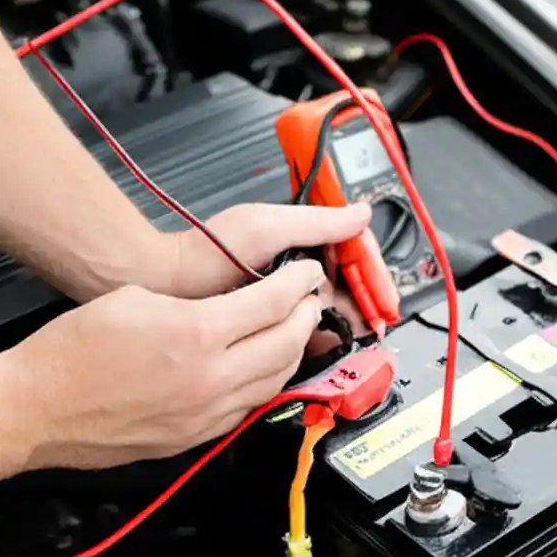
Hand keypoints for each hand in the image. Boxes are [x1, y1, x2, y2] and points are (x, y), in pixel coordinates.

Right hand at [0, 260, 325, 472]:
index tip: (305, 272)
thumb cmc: (70, 353)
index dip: (297, 283)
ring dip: (291, 352)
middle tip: (308, 298)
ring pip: (273, 382)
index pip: (273, 303)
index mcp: (195, 333)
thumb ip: (189, 301)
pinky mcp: (192, 438)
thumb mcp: (134, 298)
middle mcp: (209, 378)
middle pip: (285, 344)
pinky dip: (263, 384)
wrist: (35, 407)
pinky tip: (260, 369)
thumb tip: (220, 305)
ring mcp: (204, 414)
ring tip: (293, 331)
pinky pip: (245, 409)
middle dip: (304, 316)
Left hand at [165, 203, 374, 354]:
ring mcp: (284, 287)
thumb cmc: (211, 249)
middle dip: (365, 298)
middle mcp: (296, 259)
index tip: (385, 296)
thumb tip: (361, 214)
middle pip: (347, 278)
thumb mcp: (268, 227)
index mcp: (300, 232)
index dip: (372, 272)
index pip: (351, 248)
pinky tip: (332, 341)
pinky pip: (307, 322)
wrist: (171, 284)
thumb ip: (317, 222)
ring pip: (331, 302)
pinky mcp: (271, 313)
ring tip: (361, 333)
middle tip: (379, 322)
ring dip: (349, 316)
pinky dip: (323, 331)